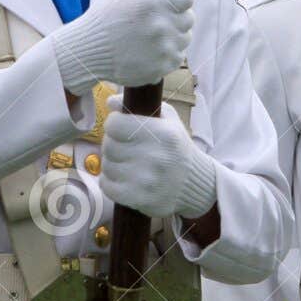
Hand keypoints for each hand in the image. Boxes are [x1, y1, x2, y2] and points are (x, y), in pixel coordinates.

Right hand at [49, 0, 193, 94]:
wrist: (87, 52)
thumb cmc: (102, 16)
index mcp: (153, 2)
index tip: (172, 1)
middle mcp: (161, 25)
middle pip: (189, 18)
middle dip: (177, 17)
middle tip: (162, 19)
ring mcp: (163, 48)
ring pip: (185, 39)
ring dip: (174, 36)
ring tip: (155, 36)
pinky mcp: (162, 67)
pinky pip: (178, 57)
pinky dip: (169, 54)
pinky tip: (153, 50)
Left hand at [99, 98, 218, 218]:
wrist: (194, 184)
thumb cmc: (176, 147)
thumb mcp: (167, 119)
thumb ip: (138, 106)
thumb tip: (110, 101)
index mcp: (162, 133)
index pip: (115, 124)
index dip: (114, 124)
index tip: (121, 127)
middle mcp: (155, 157)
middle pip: (109, 145)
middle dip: (112, 143)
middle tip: (124, 146)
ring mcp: (147, 180)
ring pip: (107, 166)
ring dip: (112, 163)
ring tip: (125, 162)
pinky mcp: (139, 199)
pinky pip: (107, 186)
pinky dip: (110, 181)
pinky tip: (122, 177)